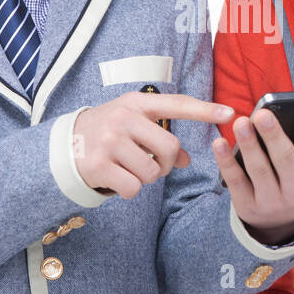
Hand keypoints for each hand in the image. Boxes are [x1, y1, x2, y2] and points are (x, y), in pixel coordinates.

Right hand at [73, 92, 233, 198]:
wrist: (64, 144)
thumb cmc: (107, 132)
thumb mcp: (132, 126)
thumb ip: (160, 137)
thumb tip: (187, 159)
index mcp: (136, 104)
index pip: (176, 104)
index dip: (204, 110)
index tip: (230, 113)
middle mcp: (123, 118)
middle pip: (169, 149)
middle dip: (166, 164)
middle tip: (151, 164)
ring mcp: (109, 141)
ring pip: (152, 172)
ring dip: (146, 178)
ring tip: (128, 168)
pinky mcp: (98, 165)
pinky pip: (133, 188)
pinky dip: (129, 190)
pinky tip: (116, 178)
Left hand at [210, 97, 293, 242]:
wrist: (279, 222)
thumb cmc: (292, 179)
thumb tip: (279, 110)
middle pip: (285, 159)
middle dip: (273, 135)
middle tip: (262, 114)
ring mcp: (272, 202)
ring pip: (259, 169)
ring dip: (249, 144)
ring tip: (241, 122)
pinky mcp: (248, 206)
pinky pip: (236, 181)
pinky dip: (226, 161)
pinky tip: (219, 143)